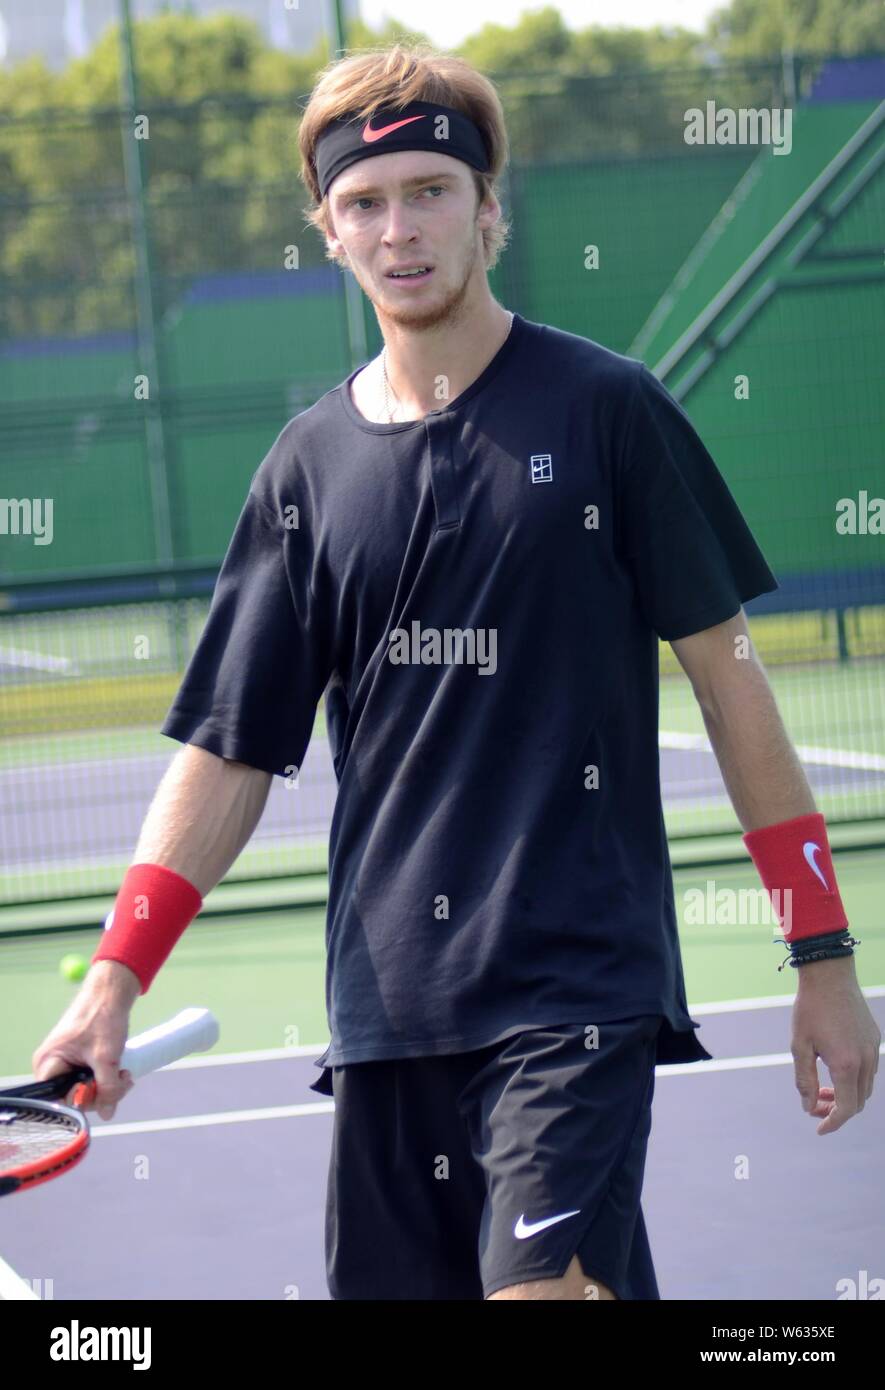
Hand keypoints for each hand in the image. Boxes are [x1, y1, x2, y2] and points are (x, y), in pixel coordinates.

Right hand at [31, 962, 139, 1119]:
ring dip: (110, 1086)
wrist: (111, 992)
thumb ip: (107, 1087)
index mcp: (49, 1063)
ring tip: (125, 1073)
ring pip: (87, 1089)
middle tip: (122, 1080)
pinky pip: (92, 1080)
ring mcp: (67, 1064)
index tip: (102, 1088)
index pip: (60, 1098)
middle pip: (75, 1097)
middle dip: (102, 1092)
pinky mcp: (80, 1061)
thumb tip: (107, 1114)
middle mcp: (53, 1066)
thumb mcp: (107, 1056)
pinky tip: (123, 1071)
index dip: (82, 1098)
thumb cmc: (102, 1016)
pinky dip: (109, 1078)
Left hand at [791, 955, 880, 1133]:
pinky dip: (854, 1079)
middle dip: (837, 1111)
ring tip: (823, 1089)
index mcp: (846, 1064)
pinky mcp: (874, 1038)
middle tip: (814, 1106)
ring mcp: (873, 1049)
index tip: (818, 1128)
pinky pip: (869, 1070)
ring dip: (846, 1095)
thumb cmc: (810, 1008)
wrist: (830, 975)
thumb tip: (808, 1107)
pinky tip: (835, 1069)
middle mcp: (866, 1060)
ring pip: (865, 1087)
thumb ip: (805, 1079)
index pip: (846, 1109)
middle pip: (858, 1102)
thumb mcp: (800, 1045)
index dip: (832, 1123)